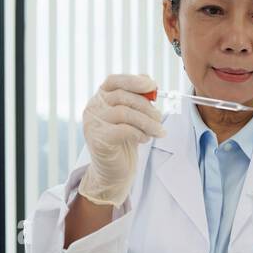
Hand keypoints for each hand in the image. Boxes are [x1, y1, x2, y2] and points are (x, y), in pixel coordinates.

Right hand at [77, 73, 165, 205]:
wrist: (113, 171)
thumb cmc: (124, 141)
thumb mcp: (132, 117)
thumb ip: (138, 99)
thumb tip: (150, 82)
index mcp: (100, 98)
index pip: (113, 81)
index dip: (133, 80)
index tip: (152, 85)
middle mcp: (93, 107)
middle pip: (122, 97)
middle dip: (146, 106)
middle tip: (160, 118)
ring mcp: (93, 123)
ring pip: (124, 113)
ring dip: (146, 122)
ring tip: (157, 131)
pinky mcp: (98, 139)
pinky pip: (123, 130)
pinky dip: (139, 133)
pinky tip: (144, 139)